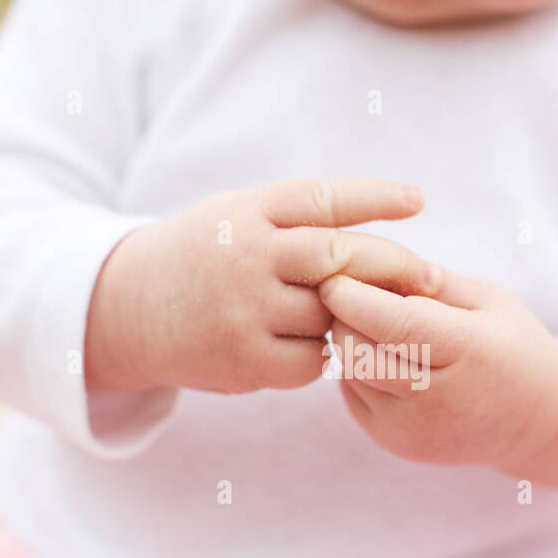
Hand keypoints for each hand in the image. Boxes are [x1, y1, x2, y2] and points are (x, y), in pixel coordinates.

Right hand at [85, 179, 441, 392]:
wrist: (126, 311)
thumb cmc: (203, 258)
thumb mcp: (236, 216)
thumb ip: (295, 217)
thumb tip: (382, 232)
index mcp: (247, 213)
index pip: (322, 199)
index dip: (374, 198)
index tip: (418, 200)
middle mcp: (245, 256)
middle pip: (336, 258)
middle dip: (391, 268)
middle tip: (431, 278)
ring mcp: (243, 309)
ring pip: (330, 314)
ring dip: (347, 318)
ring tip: (346, 318)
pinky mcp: (243, 358)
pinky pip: (311, 360)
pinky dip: (319, 355)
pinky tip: (303, 347)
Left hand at [319, 268, 557, 469]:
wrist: (533, 422)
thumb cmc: (510, 346)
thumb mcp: (485, 299)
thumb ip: (428, 280)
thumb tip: (368, 261)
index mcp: (470, 352)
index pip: (395, 324)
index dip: (355, 297)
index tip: (333, 274)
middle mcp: (438, 399)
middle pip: (358, 351)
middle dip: (341, 317)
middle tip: (347, 293)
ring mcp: (413, 428)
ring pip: (350, 371)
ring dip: (350, 342)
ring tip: (376, 324)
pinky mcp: (394, 442)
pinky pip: (353, 393)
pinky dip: (359, 369)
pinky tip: (387, 358)